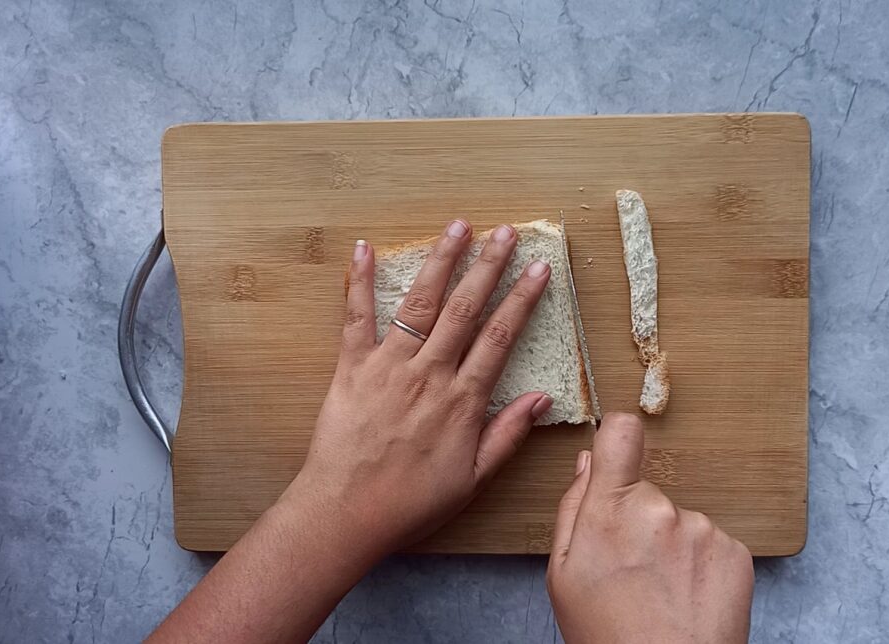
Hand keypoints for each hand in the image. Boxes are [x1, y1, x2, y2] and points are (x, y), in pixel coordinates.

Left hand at [282, 219, 552, 558]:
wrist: (346, 513)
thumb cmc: (410, 503)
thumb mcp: (473, 479)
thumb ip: (508, 435)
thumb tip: (543, 398)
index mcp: (463, 400)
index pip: (500, 337)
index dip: (522, 299)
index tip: (539, 268)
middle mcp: (429, 374)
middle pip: (465, 309)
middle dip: (488, 265)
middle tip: (506, 231)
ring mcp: (388, 366)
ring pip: (420, 304)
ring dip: (440, 262)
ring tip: (458, 226)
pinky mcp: (351, 368)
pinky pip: (356, 318)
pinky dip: (360, 282)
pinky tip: (364, 249)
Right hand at [547, 413, 753, 643]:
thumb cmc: (606, 635)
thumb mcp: (563, 574)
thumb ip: (572, 508)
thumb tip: (589, 462)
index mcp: (610, 508)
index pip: (621, 433)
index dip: (618, 437)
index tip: (619, 450)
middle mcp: (660, 508)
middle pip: (648, 492)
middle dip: (640, 522)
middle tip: (633, 572)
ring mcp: (703, 529)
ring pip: (681, 522)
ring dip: (674, 548)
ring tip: (662, 595)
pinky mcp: (736, 552)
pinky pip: (712, 544)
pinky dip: (702, 567)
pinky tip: (689, 600)